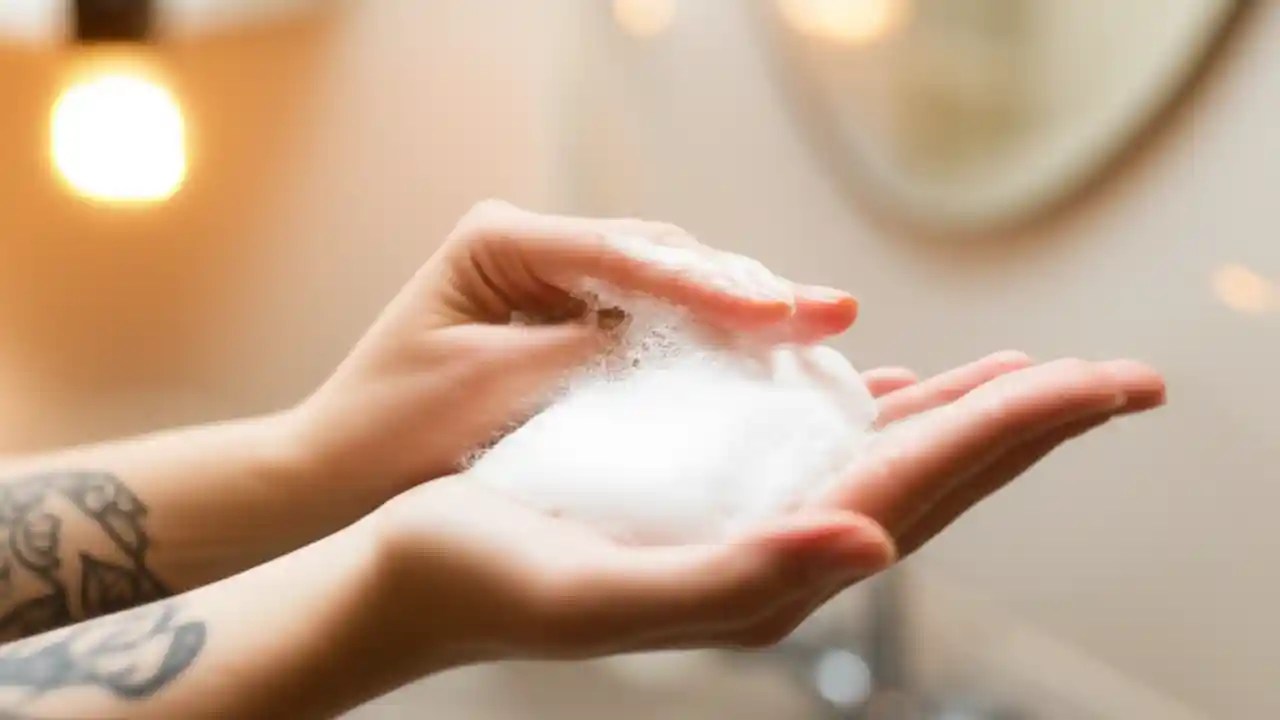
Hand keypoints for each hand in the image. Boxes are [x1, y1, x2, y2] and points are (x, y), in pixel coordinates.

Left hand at [288, 200, 857, 499]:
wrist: (341, 482)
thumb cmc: (394, 435)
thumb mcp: (497, 388)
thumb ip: (594, 356)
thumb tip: (699, 339)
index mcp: (504, 240)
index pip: (629, 254)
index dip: (712, 286)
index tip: (786, 313)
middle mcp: (538, 249)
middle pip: (661, 259)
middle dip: (743, 292)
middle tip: (829, 318)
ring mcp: (559, 288)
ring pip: (667, 289)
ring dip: (736, 316)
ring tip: (816, 334)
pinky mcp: (573, 331)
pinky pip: (653, 330)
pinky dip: (705, 348)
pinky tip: (763, 362)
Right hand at [362, 357, 1162, 667]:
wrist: (410, 579)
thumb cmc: (481, 575)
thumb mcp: (600, 586)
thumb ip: (735, 578)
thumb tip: (869, 537)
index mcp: (764, 570)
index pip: (919, 480)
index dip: (1015, 427)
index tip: (1101, 382)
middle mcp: (774, 553)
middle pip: (933, 475)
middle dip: (1029, 426)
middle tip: (1119, 381)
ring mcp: (750, 527)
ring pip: (894, 463)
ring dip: (973, 422)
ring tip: (1034, 384)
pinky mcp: (716, 502)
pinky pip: (828, 453)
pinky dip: (887, 419)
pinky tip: (901, 396)